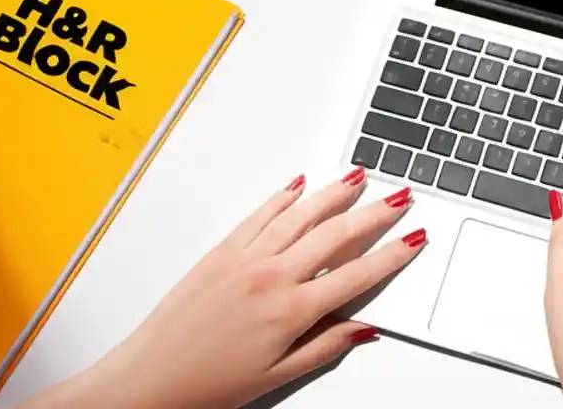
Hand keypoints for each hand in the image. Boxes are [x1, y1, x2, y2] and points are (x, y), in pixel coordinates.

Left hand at [22, 169, 425, 408]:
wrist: (149, 380)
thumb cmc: (207, 384)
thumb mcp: (278, 376)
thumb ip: (325, 346)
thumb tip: (363, 328)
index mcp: (291, 311)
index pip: (357, 274)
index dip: (392, 255)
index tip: (414, 239)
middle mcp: (271, 277)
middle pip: (336, 234)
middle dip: (375, 213)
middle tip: (401, 197)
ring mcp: (244, 258)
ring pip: (301, 215)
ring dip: (335, 194)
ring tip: (359, 178)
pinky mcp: (221, 251)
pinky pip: (260, 215)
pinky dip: (283, 197)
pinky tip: (299, 185)